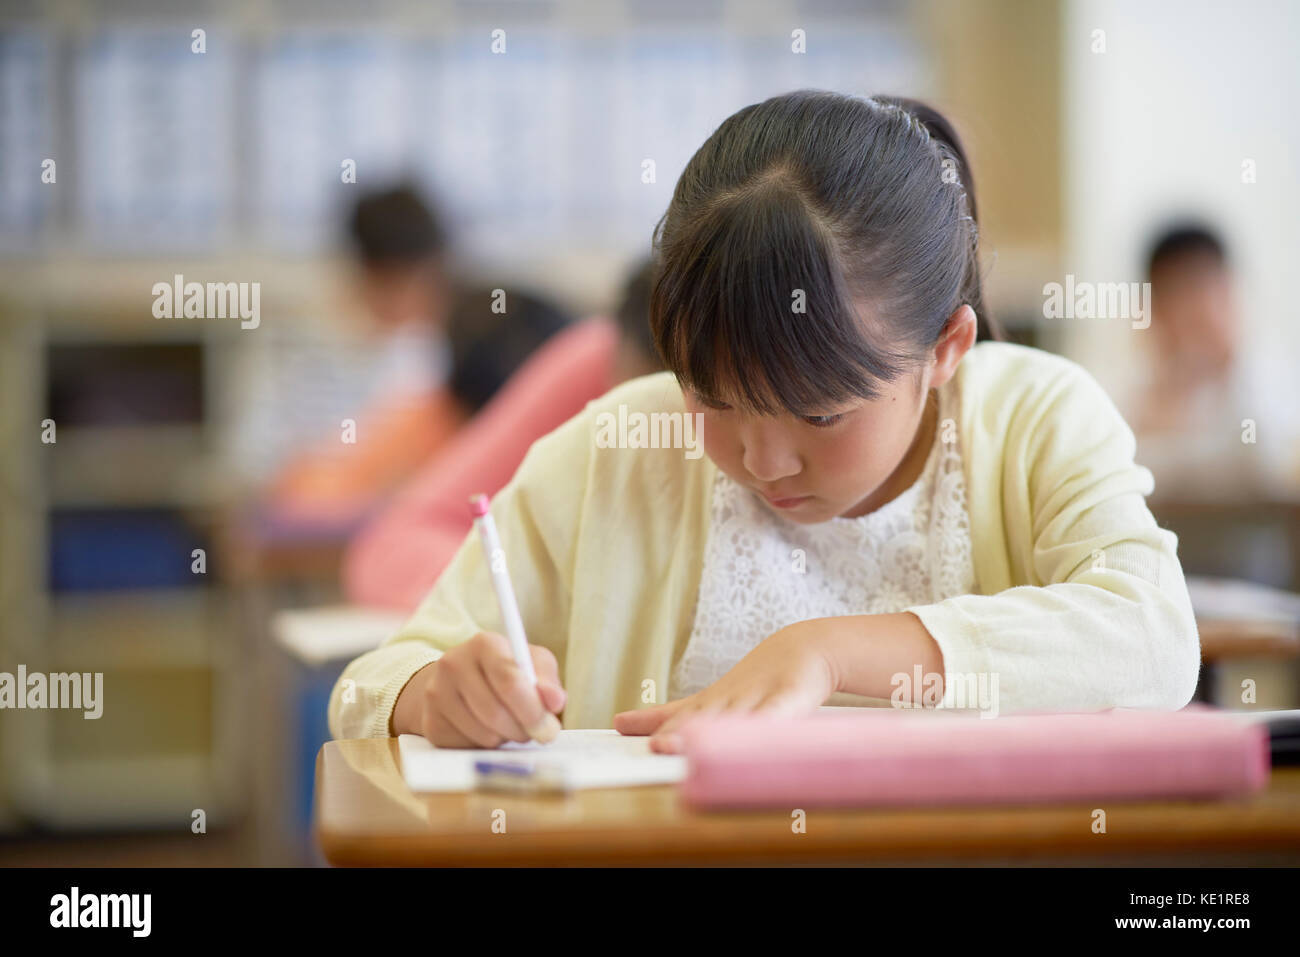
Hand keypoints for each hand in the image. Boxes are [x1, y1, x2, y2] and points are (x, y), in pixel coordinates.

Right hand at [392, 632, 565, 747]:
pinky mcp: (431, 722)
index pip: (509, 681)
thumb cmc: (505, 671)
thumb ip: (547, 681)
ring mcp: (437, 694)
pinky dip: (486, 747)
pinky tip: (488, 731)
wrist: (460, 681)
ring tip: (510, 726)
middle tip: (535, 732)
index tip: (549, 728)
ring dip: (506, 738)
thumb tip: (555, 700)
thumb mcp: (532, 664)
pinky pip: (467, 747)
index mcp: (484, 644)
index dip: (533, 710)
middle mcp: (453, 663)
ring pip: (483, 734)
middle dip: (522, 730)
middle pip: (495, 713)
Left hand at [612, 620, 834, 752]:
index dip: (652, 720)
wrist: (806, 648)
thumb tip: (627, 727)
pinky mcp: (789, 699)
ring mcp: (760, 697)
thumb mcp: (714, 699)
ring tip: (686, 743)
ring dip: (711, 729)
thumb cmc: (756, 681)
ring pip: (733, 716)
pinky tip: (752, 733)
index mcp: (714, 702)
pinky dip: (763, 723)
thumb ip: (674, 715)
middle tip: (657, 745)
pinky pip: (775, 714)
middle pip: (702, 716)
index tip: (622, 724)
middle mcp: (732, 699)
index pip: (678, 711)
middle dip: (679, 731)